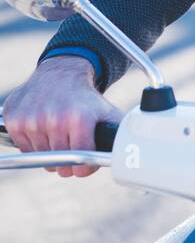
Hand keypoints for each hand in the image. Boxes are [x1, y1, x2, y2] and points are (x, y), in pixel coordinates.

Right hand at [3, 56, 121, 177]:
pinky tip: (43, 129)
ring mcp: (31, 119)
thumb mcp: (107, 112)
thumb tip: (132, 153)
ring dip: (50, 153)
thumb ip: (121, 134)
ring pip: (41, 159)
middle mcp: (54, 119)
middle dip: (67, 163)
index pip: (80, 161)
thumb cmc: (85, 98)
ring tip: (58, 134)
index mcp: (79, 119)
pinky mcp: (14, 120)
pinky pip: (24, 148)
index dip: (83, 168)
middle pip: (59, 164)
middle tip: (71, 147)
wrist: (61, 73)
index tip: (84, 165)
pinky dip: (33, 145)